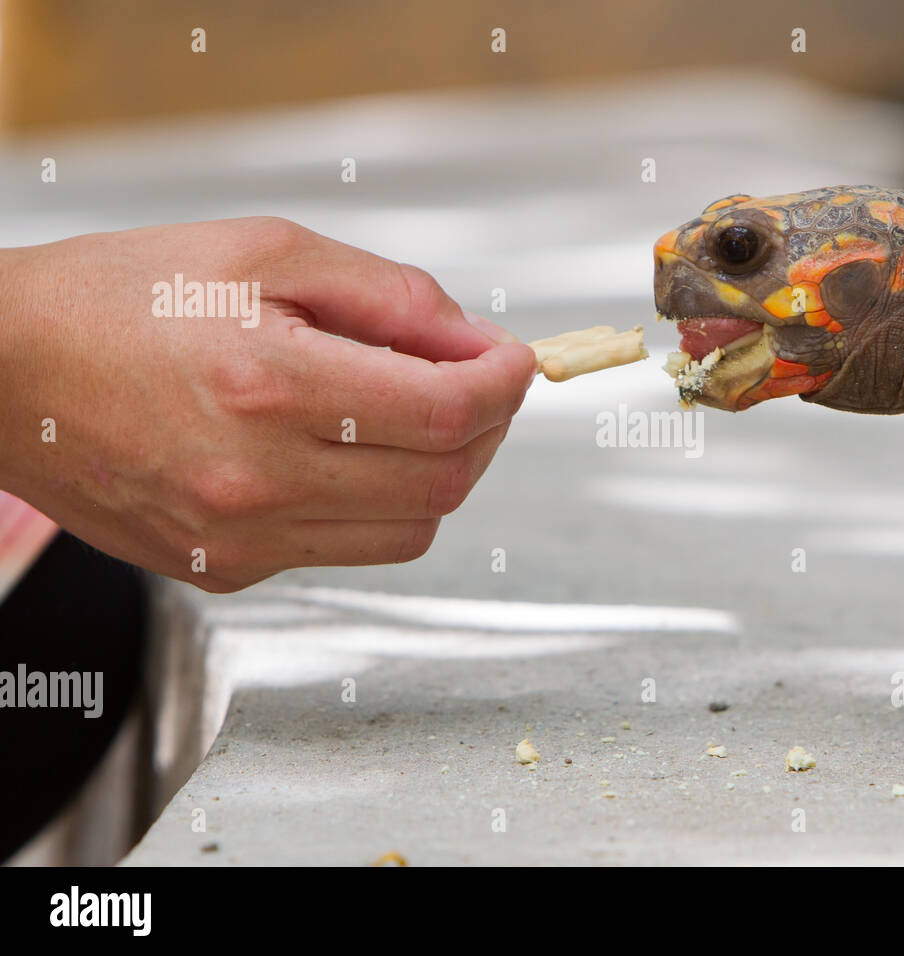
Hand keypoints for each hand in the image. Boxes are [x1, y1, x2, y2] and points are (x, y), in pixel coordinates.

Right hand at [0, 217, 535, 591]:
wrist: (4, 370)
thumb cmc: (125, 294)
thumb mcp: (264, 251)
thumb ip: (387, 295)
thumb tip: (474, 342)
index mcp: (270, 385)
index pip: (447, 413)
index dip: (503, 385)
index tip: (517, 360)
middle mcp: (258, 479)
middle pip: (443, 482)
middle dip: (486, 428)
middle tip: (477, 382)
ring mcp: (239, 538)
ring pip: (407, 531)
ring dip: (439, 472)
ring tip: (415, 414)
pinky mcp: (224, 568)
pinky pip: (344, 547)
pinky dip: (373, 501)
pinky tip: (344, 450)